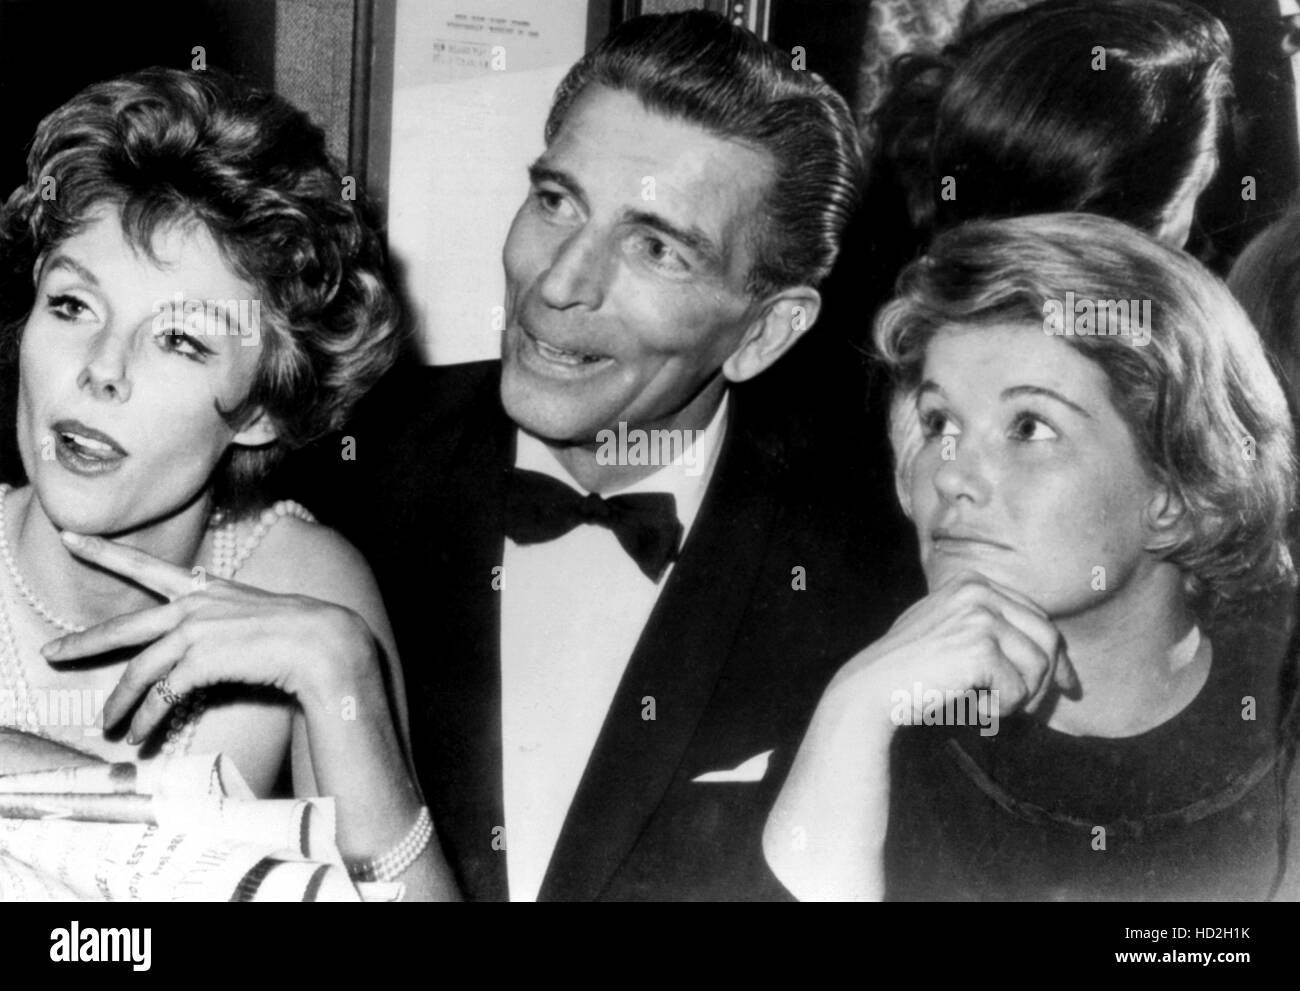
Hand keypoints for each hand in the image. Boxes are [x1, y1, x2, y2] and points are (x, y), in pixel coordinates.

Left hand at [41, 531, 377, 743]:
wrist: (323, 644)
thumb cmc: (299, 633)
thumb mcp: (254, 617)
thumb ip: (220, 627)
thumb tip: (200, 652)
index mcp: (207, 588)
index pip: (147, 567)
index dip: (106, 551)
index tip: (71, 535)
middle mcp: (194, 605)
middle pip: (125, 625)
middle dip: (84, 642)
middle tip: (52, 654)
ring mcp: (196, 631)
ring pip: (139, 669)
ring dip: (120, 703)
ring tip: (108, 725)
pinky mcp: (200, 660)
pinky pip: (161, 694)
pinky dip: (147, 717)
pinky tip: (140, 733)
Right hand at [830, 568, 1078, 729]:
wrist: (871, 687)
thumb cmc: (908, 668)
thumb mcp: (948, 629)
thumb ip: (988, 626)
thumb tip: (1049, 650)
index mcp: (972, 582)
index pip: (1036, 616)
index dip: (1056, 656)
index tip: (1067, 685)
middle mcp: (979, 591)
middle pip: (1048, 637)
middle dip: (1046, 680)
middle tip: (1028, 710)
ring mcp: (980, 616)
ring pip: (1038, 666)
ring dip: (1020, 697)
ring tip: (989, 707)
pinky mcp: (981, 647)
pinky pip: (1018, 689)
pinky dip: (1001, 710)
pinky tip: (974, 710)